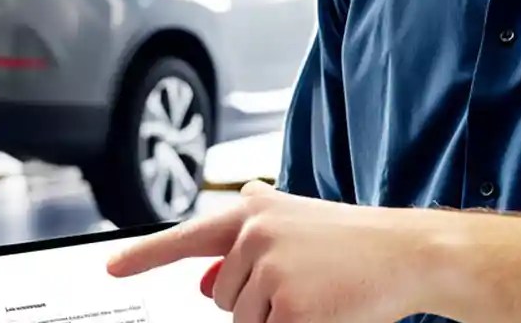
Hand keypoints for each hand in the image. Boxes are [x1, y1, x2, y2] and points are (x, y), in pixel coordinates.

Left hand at [106, 181, 434, 322]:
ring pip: (243, 321)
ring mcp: (269, 270)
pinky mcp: (289, 307)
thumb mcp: (296, 228)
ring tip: (319, 290)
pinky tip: (325, 308)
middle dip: (256, 300)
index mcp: (254, 210)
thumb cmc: (357, 242)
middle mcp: (254, 232)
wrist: (409, 251)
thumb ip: (247, 246)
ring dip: (276, 318)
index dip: (143, 256)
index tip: (111, 268)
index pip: (186, 235)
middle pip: (223, 296)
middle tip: (306, 280)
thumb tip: (201, 281)